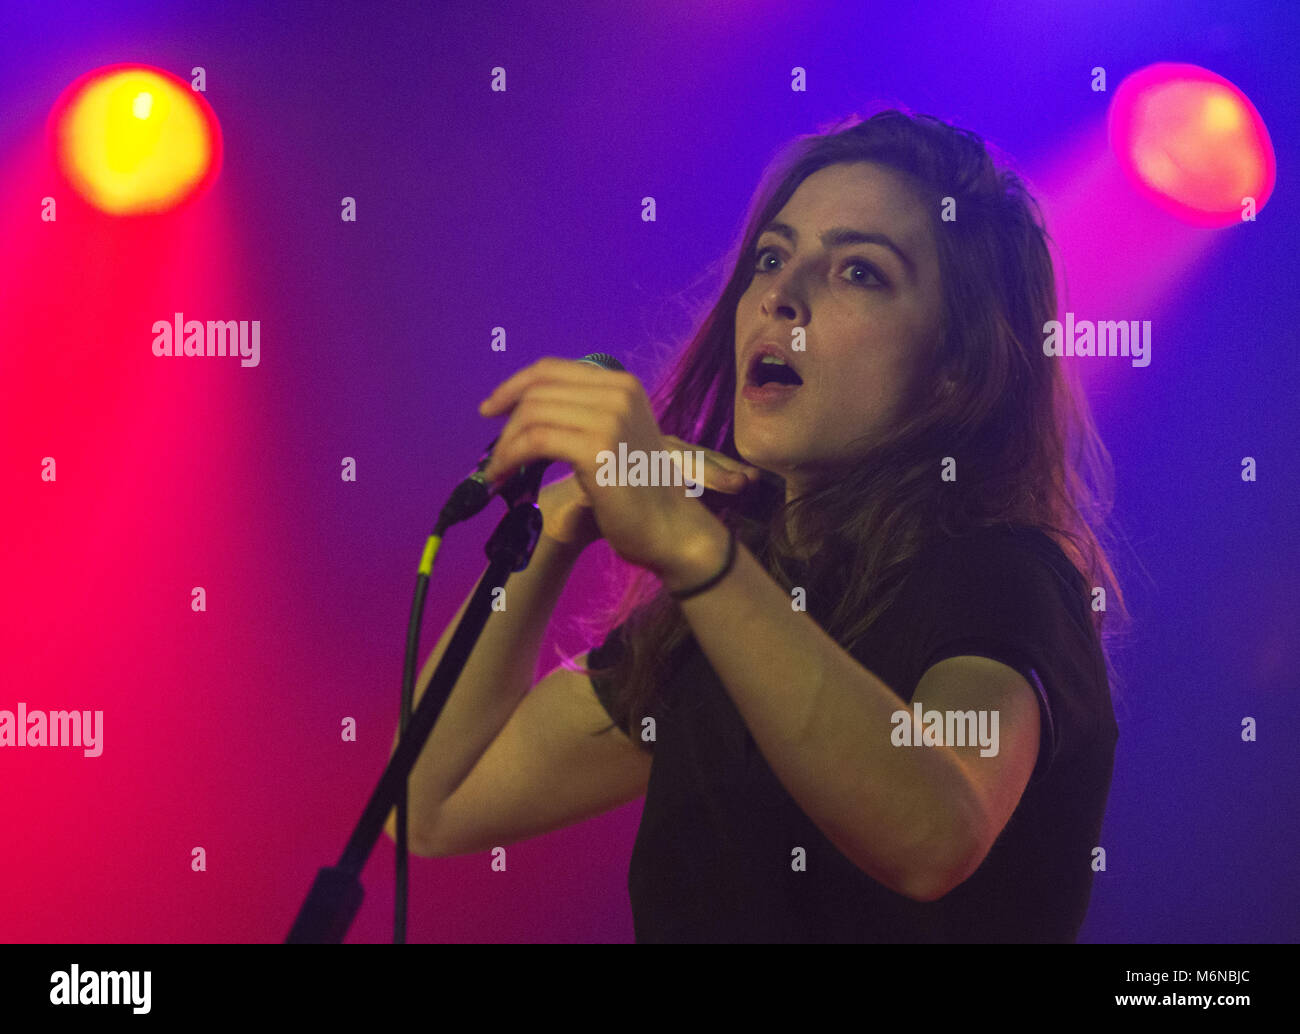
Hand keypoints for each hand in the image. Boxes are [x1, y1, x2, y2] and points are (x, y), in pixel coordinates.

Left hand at [478, 358, 760, 575]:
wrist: (669, 528)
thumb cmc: (638, 491)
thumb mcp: (614, 436)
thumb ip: (581, 415)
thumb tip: (522, 414)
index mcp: (621, 385)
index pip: (550, 369)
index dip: (513, 386)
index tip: (490, 410)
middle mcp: (617, 393)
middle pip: (537, 392)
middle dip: (506, 424)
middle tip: (494, 456)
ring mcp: (609, 418)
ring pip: (532, 416)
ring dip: (504, 446)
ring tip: (497, 472)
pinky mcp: (596, 448)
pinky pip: (535, 442)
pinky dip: (510, 458)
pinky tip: (503, 477)